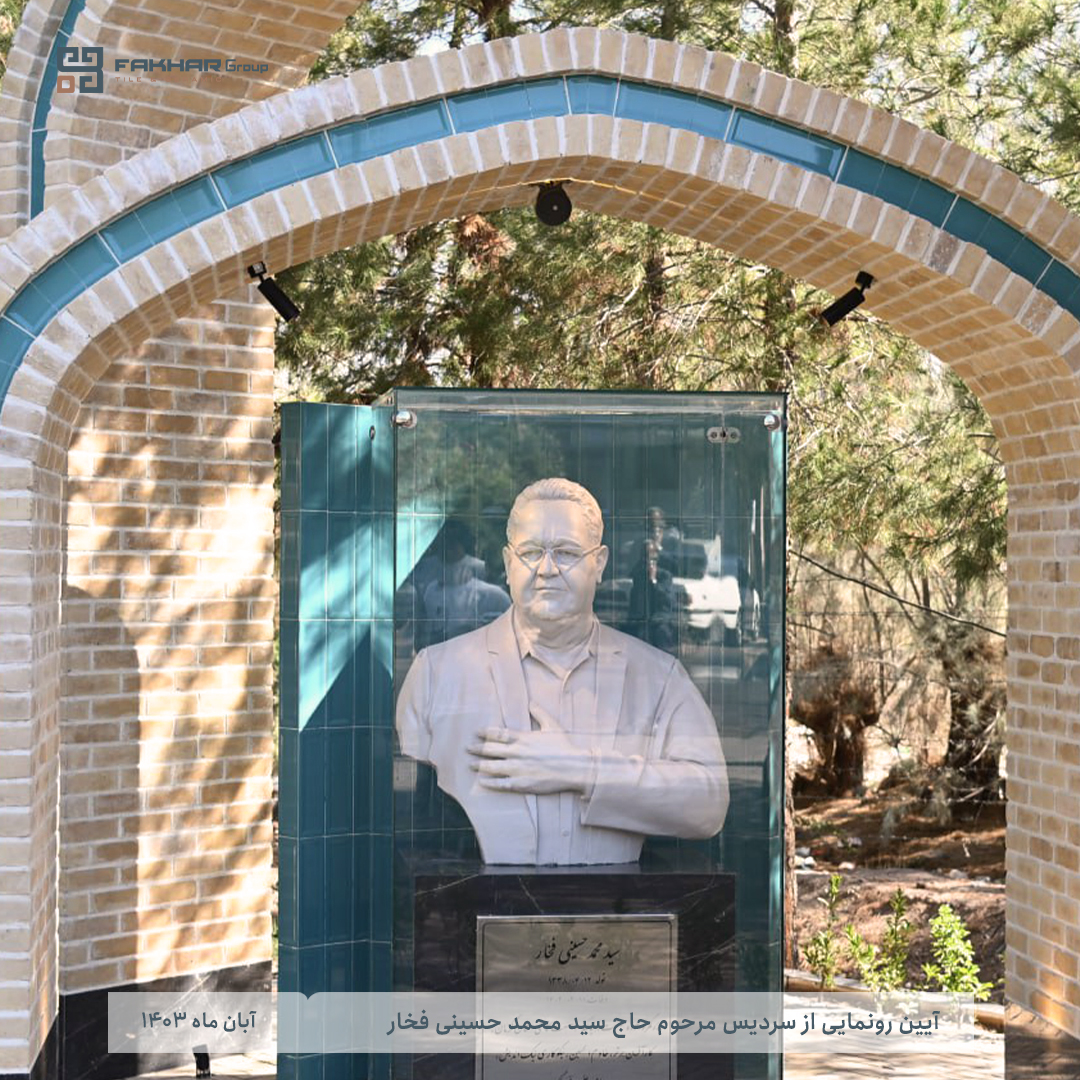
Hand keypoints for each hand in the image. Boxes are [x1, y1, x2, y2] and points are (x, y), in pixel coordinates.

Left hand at [467, 705, 592, 794]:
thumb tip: (532, 702)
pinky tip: (482, 782)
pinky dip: (490, 783)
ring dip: (480, 766)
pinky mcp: (522, 783)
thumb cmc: (565, 746)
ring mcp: (518, 769)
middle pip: (491, 750)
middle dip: (478, 749)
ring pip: (493, 767)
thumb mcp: (553, 726)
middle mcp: (517, 753)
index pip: (498, 734)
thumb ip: (540, 714)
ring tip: (470, 765)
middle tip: (467, 748)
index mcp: (523, 738)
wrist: (574, 768)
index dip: (485, 733)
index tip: (475, 732)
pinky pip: (502, 784)